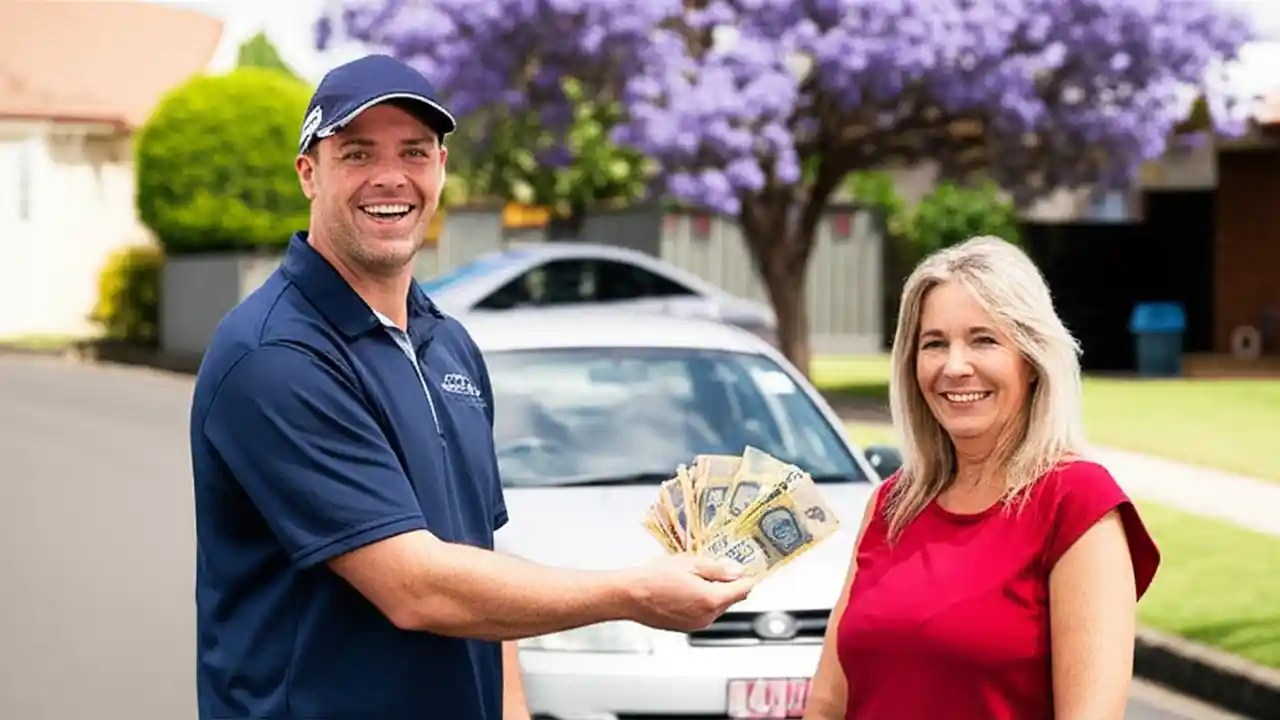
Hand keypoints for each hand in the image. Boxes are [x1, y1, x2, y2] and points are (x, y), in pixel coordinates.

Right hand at [624, 553, 758, 631]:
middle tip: (715, 566)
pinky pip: (704, 613)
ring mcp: (697, 624)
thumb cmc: (654, 578)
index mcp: (711, 599)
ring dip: (713, 592)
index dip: (748, 577)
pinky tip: (685, 589)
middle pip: (731, 598)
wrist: (630, 596)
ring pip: (717, 606)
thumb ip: (717, 568)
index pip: (743, 589)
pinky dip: (701, 601)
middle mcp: (707, 616)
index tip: (750, 568)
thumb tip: (737, 570)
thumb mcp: (689, 563)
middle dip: (728, 583)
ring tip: (694, 576)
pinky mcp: (687, 627)